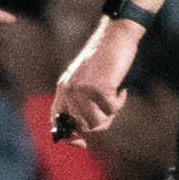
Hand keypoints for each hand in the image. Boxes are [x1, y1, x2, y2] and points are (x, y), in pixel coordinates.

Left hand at [51, 19, 141, 145]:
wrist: (116, 35)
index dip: (68, 137)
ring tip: (116, 98)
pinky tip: (122, 90)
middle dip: (101, 123)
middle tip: (111, 110)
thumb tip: (84, 128)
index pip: (56, 120)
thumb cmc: (104, 57)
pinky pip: (112, 110)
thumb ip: (79, 98)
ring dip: (112, 114)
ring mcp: (84, 89)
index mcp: (63, 87)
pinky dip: (120, 102)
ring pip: (98, 122)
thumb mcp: (84, 77)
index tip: (83, 144)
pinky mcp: (100, 87)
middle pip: (82, 126)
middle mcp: (70, 90)